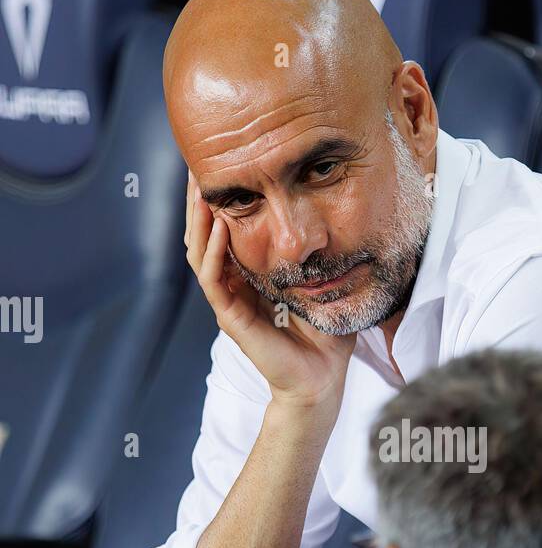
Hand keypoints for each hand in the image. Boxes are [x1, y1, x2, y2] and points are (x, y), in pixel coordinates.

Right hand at [185, 172, 356, 410]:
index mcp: (249, 278)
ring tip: (200, 189)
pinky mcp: (231, 318)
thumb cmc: (324, 335)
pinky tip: (219, 226)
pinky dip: (214, 251)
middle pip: (203, 237)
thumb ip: (319, 255)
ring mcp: (228, 303)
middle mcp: (233, 287)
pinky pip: (214, 279)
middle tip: (199, 167)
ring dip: (198, 220)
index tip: (221, 168)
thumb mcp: (322, 283)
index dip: (218, 202)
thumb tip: (337, 216)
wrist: (321, 380)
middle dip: (199, 203)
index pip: (223, 233)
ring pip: (199, 254)